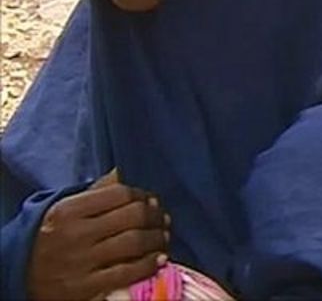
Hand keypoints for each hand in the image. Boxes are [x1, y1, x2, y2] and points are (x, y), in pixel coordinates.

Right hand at [27, 170, 169, 300]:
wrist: (22, 277)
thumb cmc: (52, 238)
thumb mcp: (65, 211)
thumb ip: (96, 192)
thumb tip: (123, 172)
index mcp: (69, 210)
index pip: (121, 193)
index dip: (143, 196)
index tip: (151, 201)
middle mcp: (75, 234)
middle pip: (134, 216)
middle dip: (156, 217)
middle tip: (164, 220)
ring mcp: (82, 261)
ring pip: (135, 242)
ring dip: (158, 238)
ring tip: (163, 237)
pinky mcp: (87, 286)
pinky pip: (129, 272)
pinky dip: (150, 263)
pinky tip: (159, 259)